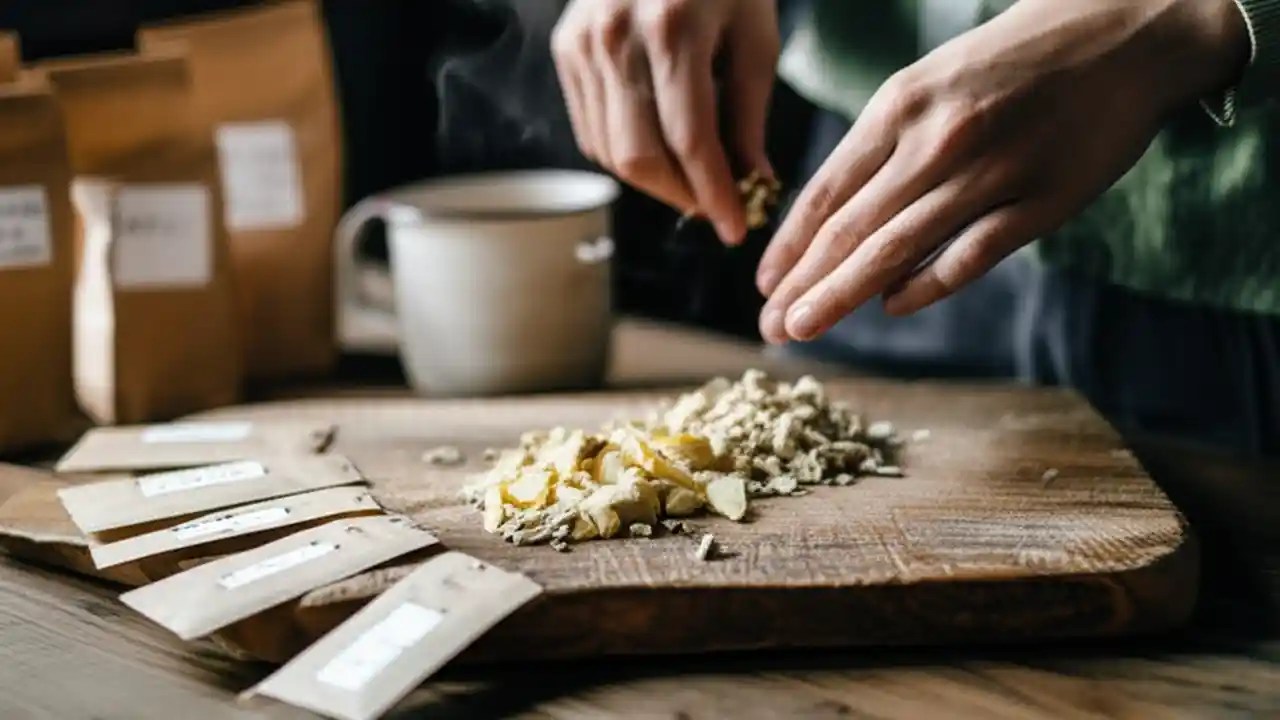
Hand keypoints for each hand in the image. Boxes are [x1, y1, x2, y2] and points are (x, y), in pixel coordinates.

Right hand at [552, 0, 779, 244]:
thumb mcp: (755, 36)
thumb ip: (750, 115)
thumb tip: (752, 185)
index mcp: (674, 28)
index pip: (690, 140)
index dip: (713, 194)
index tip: (736, 228)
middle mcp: (617, 37)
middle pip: (640, 156)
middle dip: (681, 197)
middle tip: (714, 208)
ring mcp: (582, 44)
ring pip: (610, 151)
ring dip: (655, 183)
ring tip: (692, 182)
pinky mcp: (565, 49)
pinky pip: (591, 131)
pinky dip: (625, 156)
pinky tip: (659, 151)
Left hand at [756, 0, 1248, 343]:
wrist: (1124, 31)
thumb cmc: (1015, 60)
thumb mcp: (933, 81)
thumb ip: (887, 144)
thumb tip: (839, 215)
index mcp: (901, 105)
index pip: (826, 191)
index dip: (789, 244)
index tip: (763, 282)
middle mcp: (935, 141)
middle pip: (850, 230)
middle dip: (802, 285)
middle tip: (770, 328)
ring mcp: (988, 174)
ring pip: (896, 251)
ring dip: (841, 296)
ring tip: (803, 328)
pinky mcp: (1040, 204)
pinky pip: (967, 258)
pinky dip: (924, 287)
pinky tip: (890, 307)